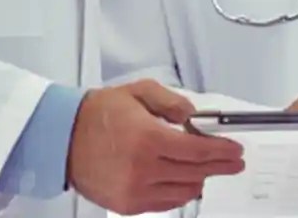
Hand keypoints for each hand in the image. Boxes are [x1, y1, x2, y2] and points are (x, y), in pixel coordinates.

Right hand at [67, 80, 244, 214]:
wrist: (62, 138)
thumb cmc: (97, 115)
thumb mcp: (139, 92)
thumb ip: (172, 101)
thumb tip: (194, 115)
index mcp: (148, 138)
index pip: (198, 151)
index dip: (222, 152)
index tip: (235, 151)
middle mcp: (143, 168)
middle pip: (196, 172)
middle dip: (219, 166)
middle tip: (233, 162)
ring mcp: (135, 190)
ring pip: (184, 191)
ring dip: (200, 180)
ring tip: (208, 170)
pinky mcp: (127, 204)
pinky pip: (165, 204)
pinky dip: (180, 193)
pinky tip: (187, 183)